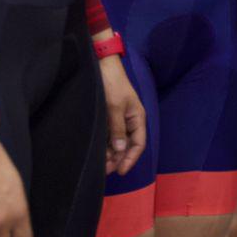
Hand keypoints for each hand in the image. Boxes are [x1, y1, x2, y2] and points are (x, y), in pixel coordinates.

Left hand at [99, 54, 145, 175]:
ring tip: (100, 165)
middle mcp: (130, 121)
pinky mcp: (109, 116)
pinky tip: (98, 152)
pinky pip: (109, 135)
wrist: (102, 65)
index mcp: (137, 118)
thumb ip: (117, 129)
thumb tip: (120, 149)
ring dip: (110, 153)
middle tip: (106, 171)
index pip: (138, 144)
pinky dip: (105, 145)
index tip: (120, 171)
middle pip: (127, 145)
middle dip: (118, 159)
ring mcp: (119, 119)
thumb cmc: (112, 84)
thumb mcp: (114, 107)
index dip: (130, 159)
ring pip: (117, 142)